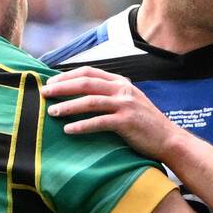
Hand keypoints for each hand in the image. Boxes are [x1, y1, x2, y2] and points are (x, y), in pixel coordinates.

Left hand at [43, 66, 182, 159]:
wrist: (168, 139)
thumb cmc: (145, 124)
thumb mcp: (129, 103)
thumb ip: (111, 96)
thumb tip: (83, 97)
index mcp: (121, 83)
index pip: (90, 73)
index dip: (68, 76)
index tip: (51, 82)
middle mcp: (123, 90)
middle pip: (86, 83)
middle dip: (62, 87)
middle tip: (44, 93)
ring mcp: (126, 105)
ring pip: (90, 101)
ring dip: (68, 106)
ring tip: (51, 112)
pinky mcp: (127, 122)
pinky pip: (99, 122)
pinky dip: (82, 125)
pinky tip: (68, 129)